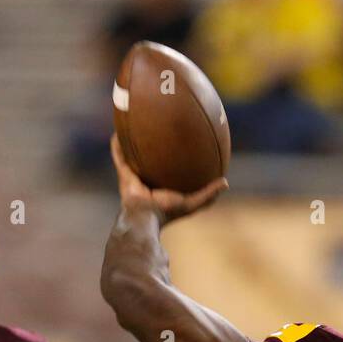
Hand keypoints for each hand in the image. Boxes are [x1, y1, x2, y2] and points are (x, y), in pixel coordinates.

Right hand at [111, 134, 227, 226]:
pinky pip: (119, 156)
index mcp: (162, 187)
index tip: (179, 144)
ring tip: (135, 124)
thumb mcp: (192, 202)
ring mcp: (134, 178)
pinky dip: (117, 145)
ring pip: (133, 155)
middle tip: (158, 129)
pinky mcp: (124, 175)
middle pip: (150, 159)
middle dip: (153, 146)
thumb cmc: (168, 212)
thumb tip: (225, 182)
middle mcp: (147, 180)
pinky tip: (118, 131)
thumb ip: (208, 194)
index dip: (173, 158)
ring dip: (133, 142)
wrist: (145, 217)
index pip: (169, 170)